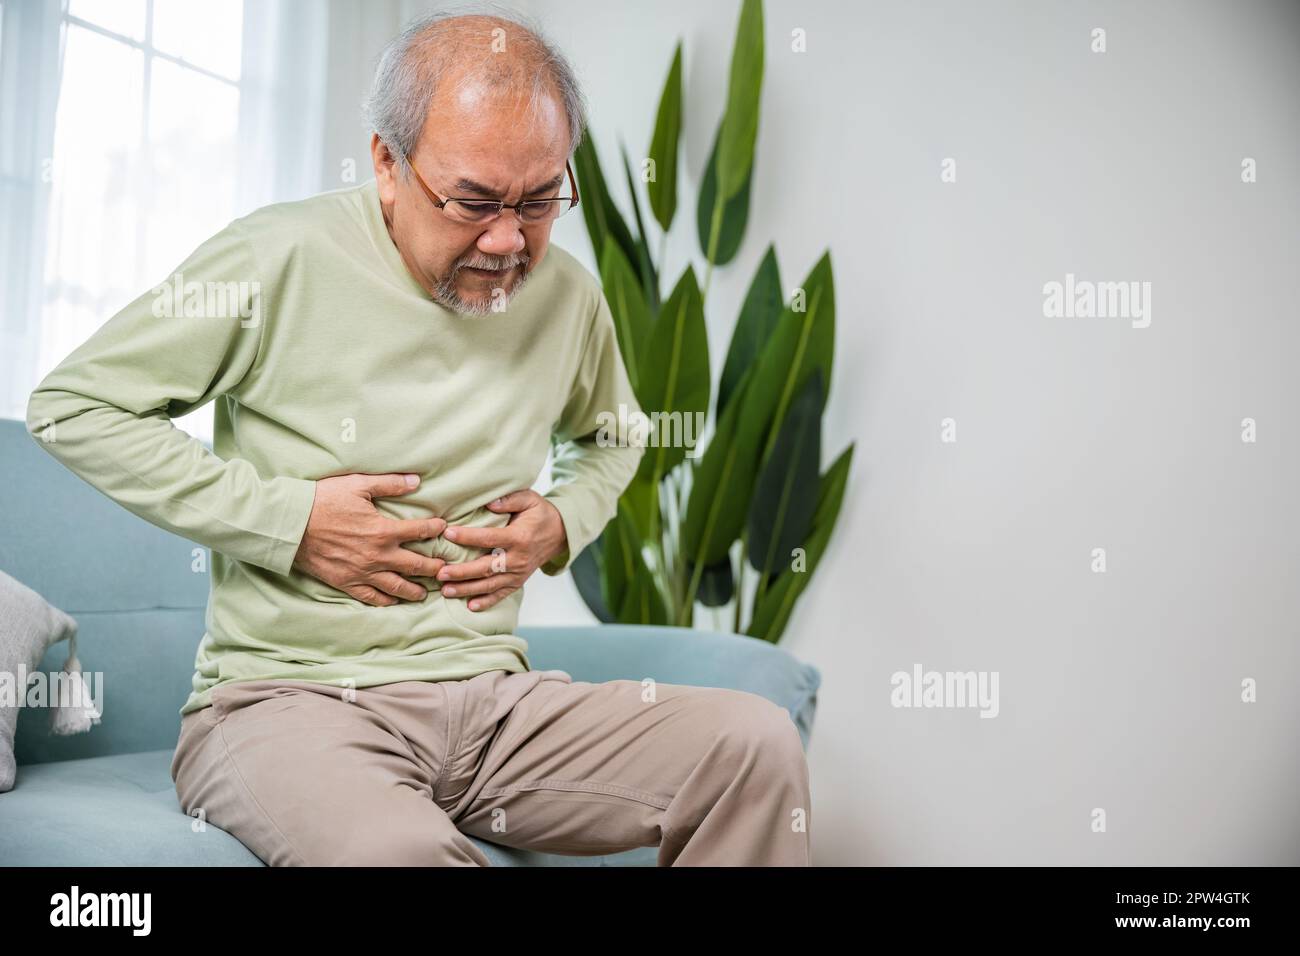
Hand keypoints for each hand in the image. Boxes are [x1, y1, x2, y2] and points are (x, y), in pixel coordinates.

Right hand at [292, 473, 446, 606]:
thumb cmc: (323, 501)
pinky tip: (393, 601)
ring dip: (415, 590)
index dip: (434, 529)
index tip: (443, 528)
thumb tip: (416, 481)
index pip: (420, 532)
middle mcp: (378, 556)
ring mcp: (363, 572)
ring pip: (397, 587)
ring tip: (425, 593)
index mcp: (383, 531)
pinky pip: (371, 597)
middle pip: (415, 565)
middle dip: (434, 568)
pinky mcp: (347, 583)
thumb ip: (389, 484)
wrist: (291, 525)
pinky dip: (385, 600)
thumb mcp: (357, 485)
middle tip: (446, 570)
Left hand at [436, 490, 566, 611]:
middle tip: (440, 573)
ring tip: (446, 590)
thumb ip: (510, 499)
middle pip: (486, 568)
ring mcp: (519, 573)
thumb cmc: (540, 514)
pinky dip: (486, 602)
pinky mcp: (519, 582)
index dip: (468, 537)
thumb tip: (489, 503)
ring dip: (467, 589)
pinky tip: (470, 606)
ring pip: (490, 585)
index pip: (490, 538)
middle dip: (462, 572)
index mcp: (519, 537)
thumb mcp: (530, 499)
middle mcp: (519, 558)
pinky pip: (501, 595)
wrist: (560, 534)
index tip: (448, 533)